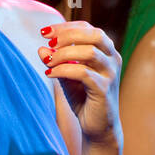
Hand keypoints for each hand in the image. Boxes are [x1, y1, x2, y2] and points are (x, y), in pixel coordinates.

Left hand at [38, 21, 121, 145]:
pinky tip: (50, 74)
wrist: (98, 127)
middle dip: (68, 35)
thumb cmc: (84, 99)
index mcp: (107, 52)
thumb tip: (41, 48)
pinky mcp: (104, 89)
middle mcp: (112, 59)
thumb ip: (57, 62)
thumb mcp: (67, 77)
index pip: (89, 29)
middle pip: (95, 34)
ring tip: (48, 62)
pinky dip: (63, 70)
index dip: (67, 27)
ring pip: (90, 52)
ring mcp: (110, 74)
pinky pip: (83, 73)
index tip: (44, 31)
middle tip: (48, 42)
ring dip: (64, 54)